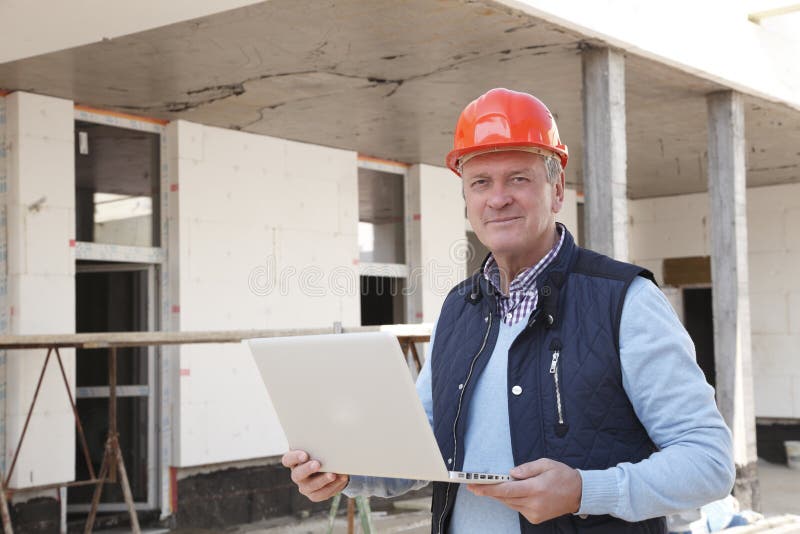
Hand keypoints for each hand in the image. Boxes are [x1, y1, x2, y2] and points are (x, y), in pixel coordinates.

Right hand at [281, 449, 349, 501]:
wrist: (332, 466)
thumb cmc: (323, 451)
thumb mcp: (319, 446)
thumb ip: (319, 443)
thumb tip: (330, 433)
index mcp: (294, 460)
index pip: (288, 459)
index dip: (294, 458)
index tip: (305, 455)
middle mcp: (297, 474)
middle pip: (297, 475)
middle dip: (307, 469)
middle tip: (318, 464)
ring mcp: (305, 486)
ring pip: (310, 486)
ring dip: (322, 480)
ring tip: (333, 474)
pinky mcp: (315, 495)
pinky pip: (322, 494)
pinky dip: (333, 486)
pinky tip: (341, 478)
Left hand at [467, 458, 581, 523]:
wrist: (579, 494)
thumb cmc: (562, 476)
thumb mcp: (546, 464)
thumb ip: (527, 468)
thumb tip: (511, 473)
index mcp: (535, 488)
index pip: (506, 490)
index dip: (488, 489)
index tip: (474, 486)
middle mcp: (534, 503)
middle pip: (505, 498)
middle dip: (489, 491)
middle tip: (474, 485)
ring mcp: (534, 513)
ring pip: (510, 503)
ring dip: (501, 495)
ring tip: (493, 486)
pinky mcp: (535, 518)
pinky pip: (517, 508)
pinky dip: (513, 500)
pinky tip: (515, 492)